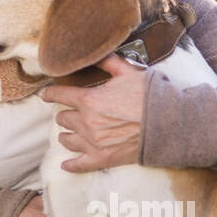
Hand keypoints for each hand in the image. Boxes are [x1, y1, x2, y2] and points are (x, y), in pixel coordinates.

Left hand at [40, 54, 146, 172]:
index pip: (60, 95)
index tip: (47, 95)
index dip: (51, 94)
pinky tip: (65, 164)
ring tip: (68, 133)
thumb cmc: (150, 95)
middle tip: (71, 112)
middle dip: (66, 114)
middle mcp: (87, 123)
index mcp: (89, 100)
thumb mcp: (128, 71)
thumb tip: (96, 52)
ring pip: (68, 139)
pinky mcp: (103, 159)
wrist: (169, 123)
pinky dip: (71, 165)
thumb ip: (108, 62)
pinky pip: (80, 165)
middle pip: (63, 118)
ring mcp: (94, 143)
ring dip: (67, 134)